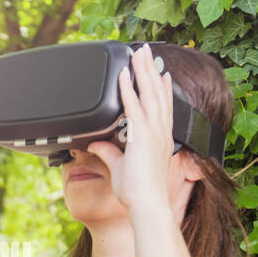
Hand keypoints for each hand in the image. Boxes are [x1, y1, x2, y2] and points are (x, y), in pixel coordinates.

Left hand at [84, 43, 173, 210]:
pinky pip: (134, 105)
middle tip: (147, 52)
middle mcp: (160, 132)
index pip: (163, 107)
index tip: (161, 73)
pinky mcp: (142, 135)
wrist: (146, 204)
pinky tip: (124, 74)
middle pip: (157, 93)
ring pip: (149, 93)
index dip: (162, 88)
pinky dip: (128, 88)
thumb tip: (94, 144)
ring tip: (137, 53)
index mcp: (160, 139)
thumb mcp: (120, 167)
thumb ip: (108, 153)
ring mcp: (153, 132)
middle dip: (151, 70)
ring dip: (142, 71)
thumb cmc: (138, 191)